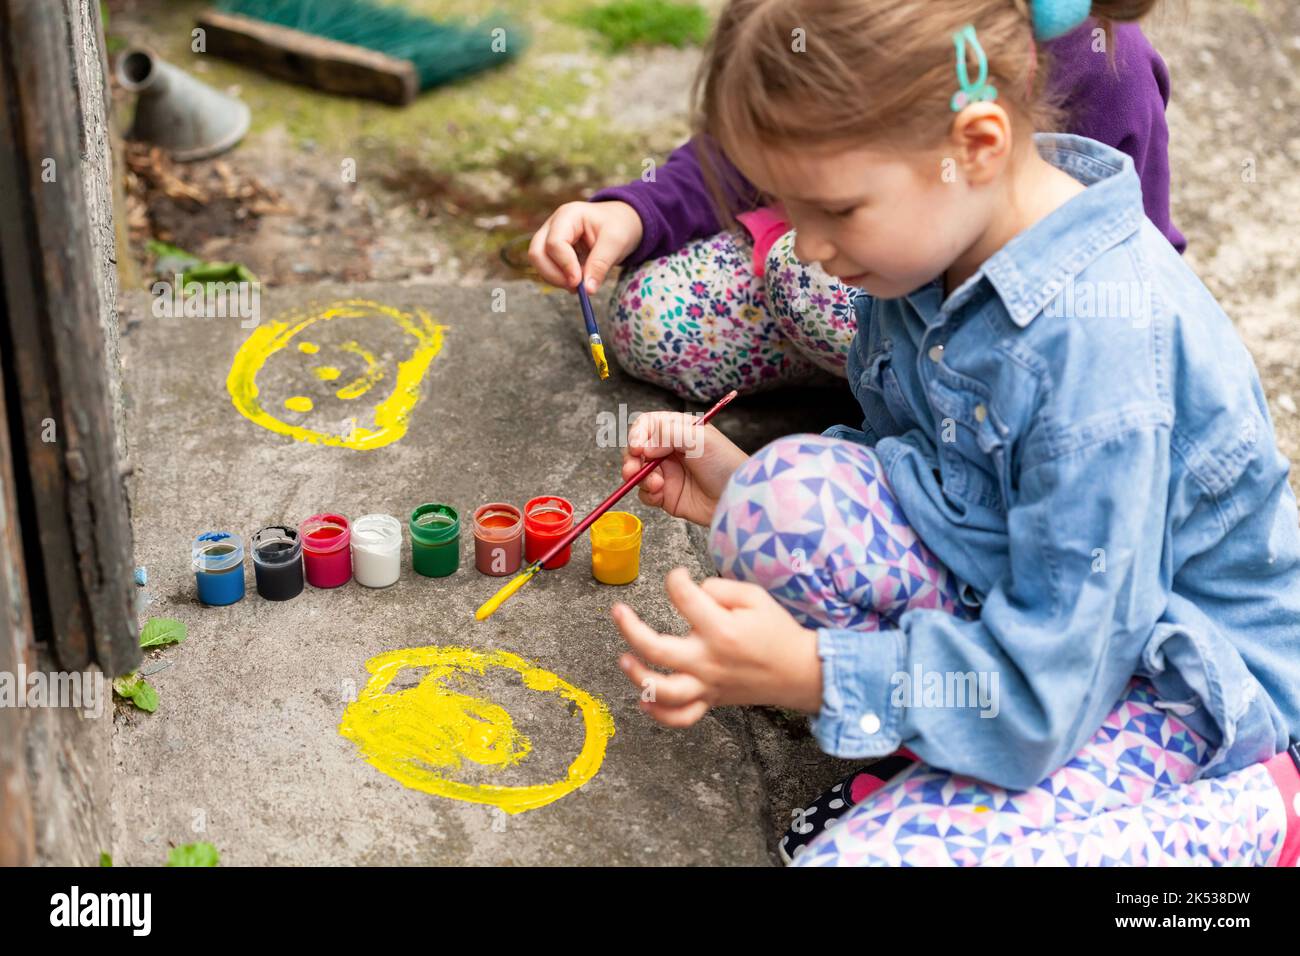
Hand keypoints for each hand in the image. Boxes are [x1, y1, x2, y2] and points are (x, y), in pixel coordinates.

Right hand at [528, 200, 642, 292]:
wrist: (620, 222)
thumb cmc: (619, 226)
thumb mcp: (616, 242)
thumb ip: (600, 264)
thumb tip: (588, 290)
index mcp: (569, 215)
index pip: (554, 243)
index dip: (565, 265)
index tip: (579, 282)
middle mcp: (553, 225)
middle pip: (537, 252)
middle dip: (553, 275)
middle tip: (576, 288)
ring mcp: (549, 237)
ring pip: (538, 263)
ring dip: (556, 279)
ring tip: (580, 285)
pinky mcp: (552, 251)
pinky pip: (546, 269)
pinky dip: (559, 279)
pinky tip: (577, 280)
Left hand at [613, 568, 822, 727]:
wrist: (801, 672)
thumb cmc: (777, 631)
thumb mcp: (755, 596)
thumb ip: (719, 588)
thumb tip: (691, 592)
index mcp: (721, 630)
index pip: (683, 598)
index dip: (675, 580)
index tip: (677, 576)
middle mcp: (709, 660)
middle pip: (657, 649)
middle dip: (631, 629)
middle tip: (617, 611)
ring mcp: (708, 684)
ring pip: (663, 690)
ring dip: (638, 677)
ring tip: (623, 660)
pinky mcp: (711, 700)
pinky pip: (681, 717)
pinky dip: (659, 714)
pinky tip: (642, 701)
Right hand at [623, 412, 748, 527]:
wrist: (737, 498)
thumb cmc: (726, 464)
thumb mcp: (699, 439)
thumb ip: (667, 435)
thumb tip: (643, 447)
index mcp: (679, 430)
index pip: (648, 425)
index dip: (638, 434)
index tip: (638, 447)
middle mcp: (670, 450)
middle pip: (637, 449)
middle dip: (631, 458)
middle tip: (633, 467)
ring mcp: (667, 473)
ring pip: (637, 471)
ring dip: (639, 477)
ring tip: (655, 483)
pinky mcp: (666, 495)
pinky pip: (645, 493)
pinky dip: (647, 493)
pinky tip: (660, 493)